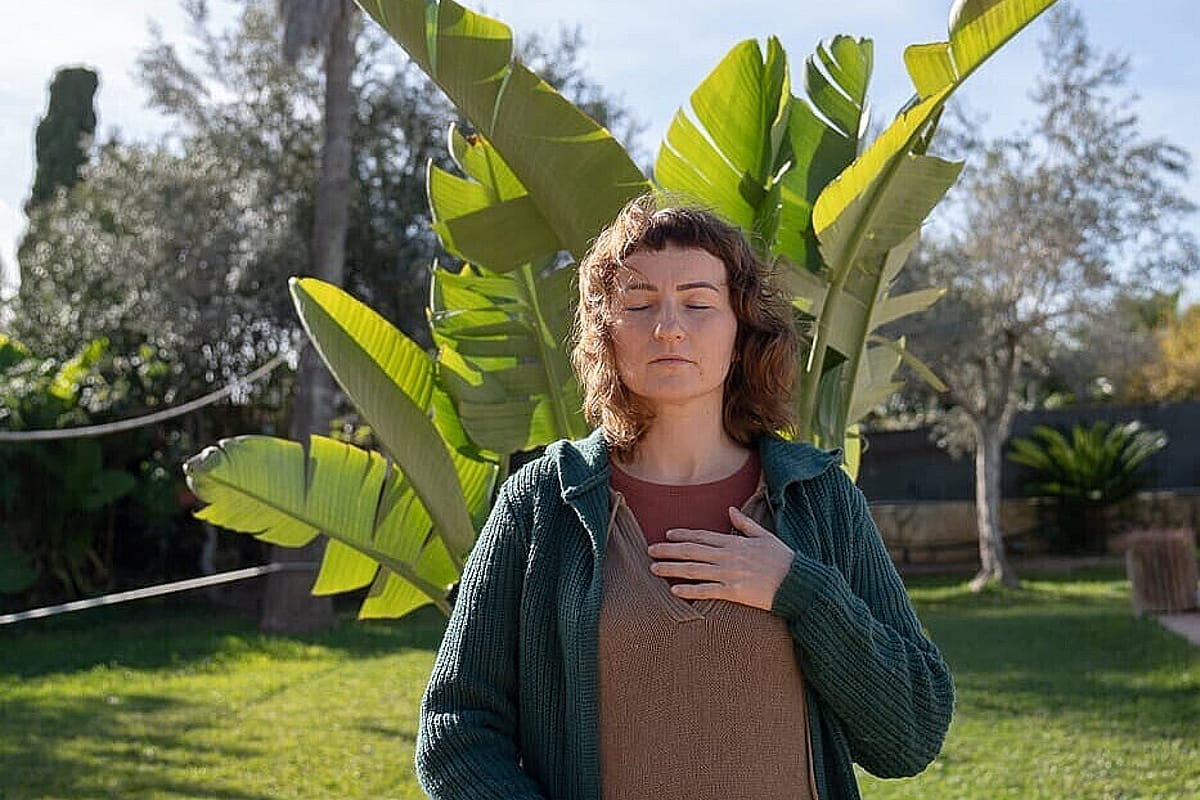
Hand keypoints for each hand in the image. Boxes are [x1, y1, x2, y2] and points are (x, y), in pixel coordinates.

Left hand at [646, 506, 794, 609]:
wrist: (798, 583)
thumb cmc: (783, 559)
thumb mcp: (765, 536)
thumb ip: (745, 524)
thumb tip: (730, 509)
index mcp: (734, 542)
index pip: (702, 536)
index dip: (682, 535)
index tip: (667, 535)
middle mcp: (728, 557)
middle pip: (691, 551)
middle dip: (668, 550)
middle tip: (649, 550)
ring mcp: (730, 574)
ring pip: (694, 570)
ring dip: (672, 568)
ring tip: (653, 568)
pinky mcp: (734, 592)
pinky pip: (707, 591)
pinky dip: (690, 590)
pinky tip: (674, 591)